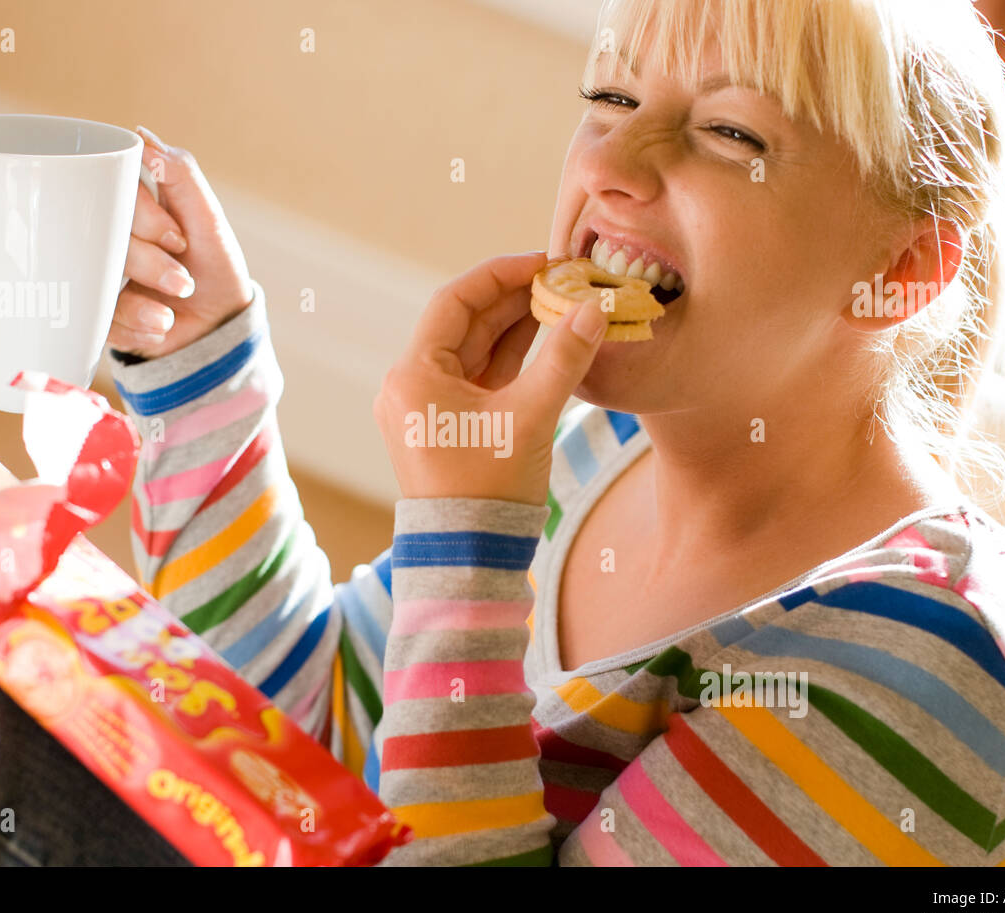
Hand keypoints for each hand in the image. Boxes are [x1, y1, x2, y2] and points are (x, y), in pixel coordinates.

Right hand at [108, 126, 253, 358]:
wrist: (216, 327)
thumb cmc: (214, 265)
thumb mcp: (208, 220)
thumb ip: (181, 175)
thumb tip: (141, 136)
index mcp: (126, 204)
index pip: (111, 189)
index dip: (144, 217)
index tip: (178, 238)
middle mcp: (104, 233)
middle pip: (100, 236)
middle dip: (148, 264)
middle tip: (183, 282)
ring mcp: (95, 272)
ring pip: (92, 279)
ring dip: (138, 303)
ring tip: (171, 313)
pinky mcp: (93, 311)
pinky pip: (96, 317)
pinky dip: (135, 327)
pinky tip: (159, 326)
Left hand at [373, 252, 607, 506]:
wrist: (469, 558)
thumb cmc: (489, 491)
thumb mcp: (530, 417)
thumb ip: (563, 359)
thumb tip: (594, 310)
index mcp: (413, 376)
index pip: (454, 302)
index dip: (500, 275)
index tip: (543, 262)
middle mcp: (409, 386)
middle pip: (464, 325)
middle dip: (514, 301)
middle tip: (562, 281)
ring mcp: (425, 408)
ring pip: (474, 351)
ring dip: (515, 328)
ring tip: (561, 305)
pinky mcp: (445, 427)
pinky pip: (478, 378)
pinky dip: (510, 360)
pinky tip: (546, 341)